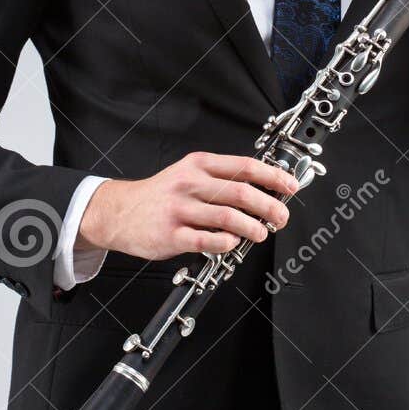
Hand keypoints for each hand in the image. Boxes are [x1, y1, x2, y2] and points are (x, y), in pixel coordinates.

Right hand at [75, 150, 299, 260]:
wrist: (118, 211)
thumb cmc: (160, 196)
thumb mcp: (187, 174)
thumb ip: (219, 179)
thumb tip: (262, 190)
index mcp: (198, 165)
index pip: (244, 166)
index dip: (272, 177)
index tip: (290, 187)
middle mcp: (190, 184)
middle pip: (241, 192)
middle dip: (270, 206)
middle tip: (281, 217)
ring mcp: (180, 209)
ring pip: (228, 218)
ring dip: (253, 228)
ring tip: (261, 234)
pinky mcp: (171, 235)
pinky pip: (208, 241)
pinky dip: (227, 244)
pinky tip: (233, 244)